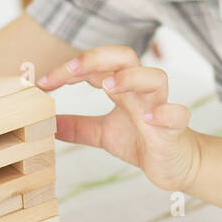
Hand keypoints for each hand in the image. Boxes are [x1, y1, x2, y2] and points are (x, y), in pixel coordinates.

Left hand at [38, 45, 199, 192]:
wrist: (175, 165)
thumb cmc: (141, 140)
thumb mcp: (102, 133)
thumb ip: (77, 126)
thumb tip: (47, 123)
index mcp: (123, 87)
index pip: (96, 65)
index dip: (68, 70)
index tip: (43, 83)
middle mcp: (141, 91)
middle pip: (126, 57)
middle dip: (98, 58)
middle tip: (72, 70)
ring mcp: (160, 107)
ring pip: (155, 78)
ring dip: (131, 78)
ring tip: (108, 87)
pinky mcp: (176, 129)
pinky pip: (178, 113)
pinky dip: (164, 112)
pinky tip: (149, 117)